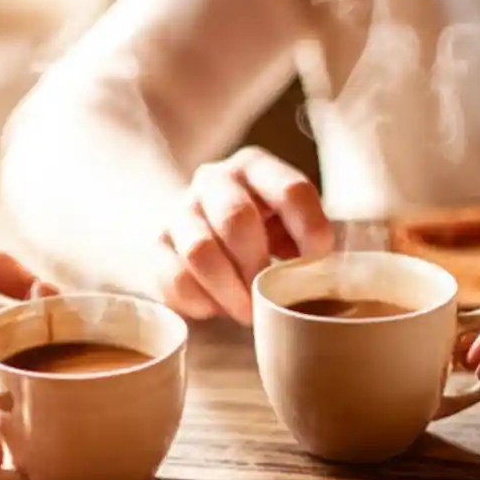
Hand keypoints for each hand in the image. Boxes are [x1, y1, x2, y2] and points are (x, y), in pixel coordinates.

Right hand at [156, 147, 334, 322]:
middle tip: (271, 296)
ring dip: (230, 291)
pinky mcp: (157, 244)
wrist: (199, 227)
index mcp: (255, 167)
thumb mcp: (287, 222)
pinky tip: (217, 308)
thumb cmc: (259, 230)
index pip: (289, 190)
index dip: (310, 229)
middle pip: (236, 218)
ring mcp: (180, 210)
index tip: (317, 261)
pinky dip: (202, 302)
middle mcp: (213, 180)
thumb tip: (322, 273)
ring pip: (200, 251)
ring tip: (248, 312)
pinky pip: (175, 279)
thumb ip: (305, 239)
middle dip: (258, 266)